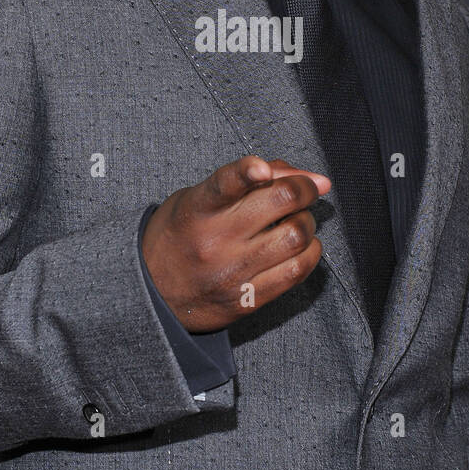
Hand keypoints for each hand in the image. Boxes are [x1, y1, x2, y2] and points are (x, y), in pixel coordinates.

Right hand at [141, 154, 331, 331]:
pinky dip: (309, 252)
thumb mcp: (198, 195)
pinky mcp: (247, 300)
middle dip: (304, 188)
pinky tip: (299, 248)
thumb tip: (315, 179)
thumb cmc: (183, 233)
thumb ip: (249, 177)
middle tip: (305, 190)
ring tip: (297, 221)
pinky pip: (296, 271)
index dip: (247, 172)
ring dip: (307, 222)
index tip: (261, 169)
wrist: (153, 292)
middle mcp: (215, 240)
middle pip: (281, 202)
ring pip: (296, 236)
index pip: (224, 185)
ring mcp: (232, 272)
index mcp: (198, 209)